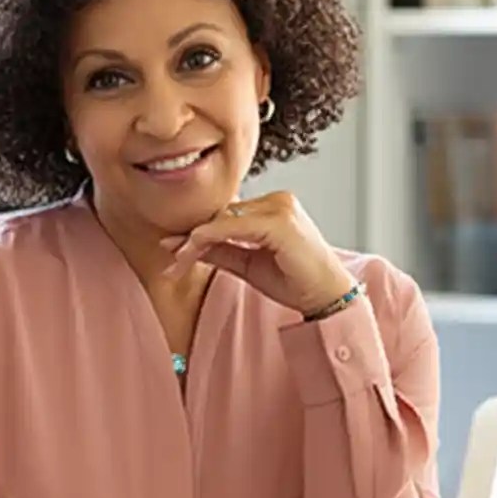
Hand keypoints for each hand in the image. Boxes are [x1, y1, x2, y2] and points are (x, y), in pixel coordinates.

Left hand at [160, 191, 356, 316]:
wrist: (327, 297)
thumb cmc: (296, 281)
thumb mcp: (249, 265)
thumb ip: (222, 251)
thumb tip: (188, 246)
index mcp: (273, 206)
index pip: (227, 213)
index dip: (200, 231)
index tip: (173, 248)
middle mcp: (277, 200)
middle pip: (222, 214)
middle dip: (192, 237)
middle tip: (169, 256)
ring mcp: (279, 207)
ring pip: (223, 219)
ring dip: (195, 240)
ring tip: (176, 261)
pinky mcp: (278, 221)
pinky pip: (231, 226)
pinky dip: (208, 238)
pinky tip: (191, 252)